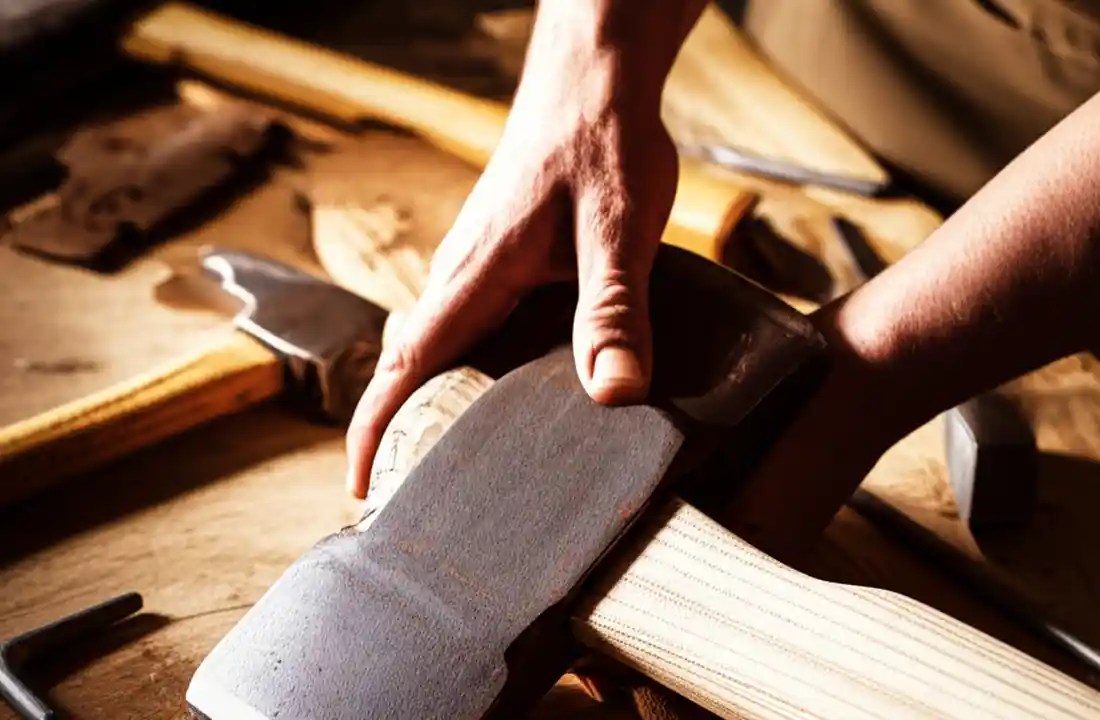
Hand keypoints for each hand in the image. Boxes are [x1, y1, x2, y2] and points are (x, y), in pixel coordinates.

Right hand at [344, 57, 678, 497]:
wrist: (595, 78)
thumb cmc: (601, 142)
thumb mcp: (617, 230)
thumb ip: (614, 310)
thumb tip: (614, 394)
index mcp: (475, 276)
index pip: (404, 366)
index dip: (375, 431)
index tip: (362, 489)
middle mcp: (463, 274)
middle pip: (411, 366)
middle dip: (403, 432)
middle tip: (419, 497)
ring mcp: (477, 263)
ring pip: (440, 345)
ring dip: (437, 400)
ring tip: (463, 460)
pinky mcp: (500, 255)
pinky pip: (468, 323)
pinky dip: (470, 366)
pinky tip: (513, 388)